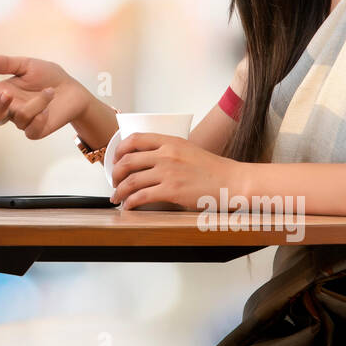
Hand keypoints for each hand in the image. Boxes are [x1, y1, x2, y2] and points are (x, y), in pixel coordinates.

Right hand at [0, 54, 92, 139]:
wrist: (73, 90)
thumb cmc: (48, 77)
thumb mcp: (27, 65)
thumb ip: (5, 64)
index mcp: (4, 92)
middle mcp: (10, 108)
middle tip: (6, 93)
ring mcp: (22, 121)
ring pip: (19, 117)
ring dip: (36, 103)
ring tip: (49, 92)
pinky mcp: (36, 131)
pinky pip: (30, 129)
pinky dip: (40, 117)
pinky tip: (48, 109)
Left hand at [110, 133, 240, 209]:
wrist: (231, 181)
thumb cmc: (213, 169)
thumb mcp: (188, 150)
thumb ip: (168, 152)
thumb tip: (149, 162)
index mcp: (169, 141)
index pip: (135, 139)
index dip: (119, 150)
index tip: (116, 159)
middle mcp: (166, 154)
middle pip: (128, 160)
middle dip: (115, 173)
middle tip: (114, 182)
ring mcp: (168, 172)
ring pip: (131, 180)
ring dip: (119, 191)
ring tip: (116, 197)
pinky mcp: (171, 190)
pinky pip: (141, 196)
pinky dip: (130, 202)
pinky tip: (129, 206)